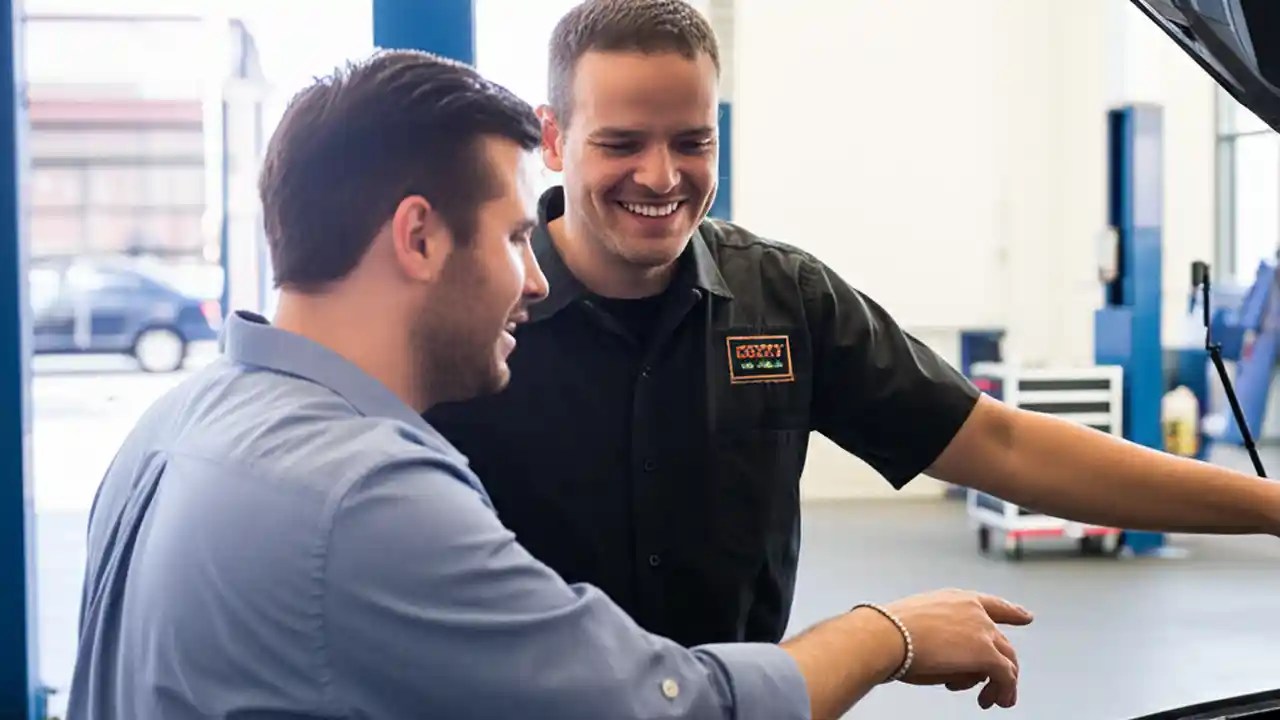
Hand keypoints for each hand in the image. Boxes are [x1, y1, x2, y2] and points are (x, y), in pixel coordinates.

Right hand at [878, 589, 1033, 708]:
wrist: (886, 635)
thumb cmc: (890, 632)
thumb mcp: (920, 627)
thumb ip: (943, 637)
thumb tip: (948, 662)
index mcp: (957, 599)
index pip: (994, 604)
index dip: (1013, 612)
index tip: (1026, 617)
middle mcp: (975, 611)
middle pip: (1002, 641)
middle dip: (1002, 667)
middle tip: (996, 688)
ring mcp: (982, 631)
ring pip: (1007, 660)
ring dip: (1002, 684)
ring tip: (991, 700)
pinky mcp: (986, 653)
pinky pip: (1005, 676)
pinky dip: (1003, 691)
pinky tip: (994, 701)